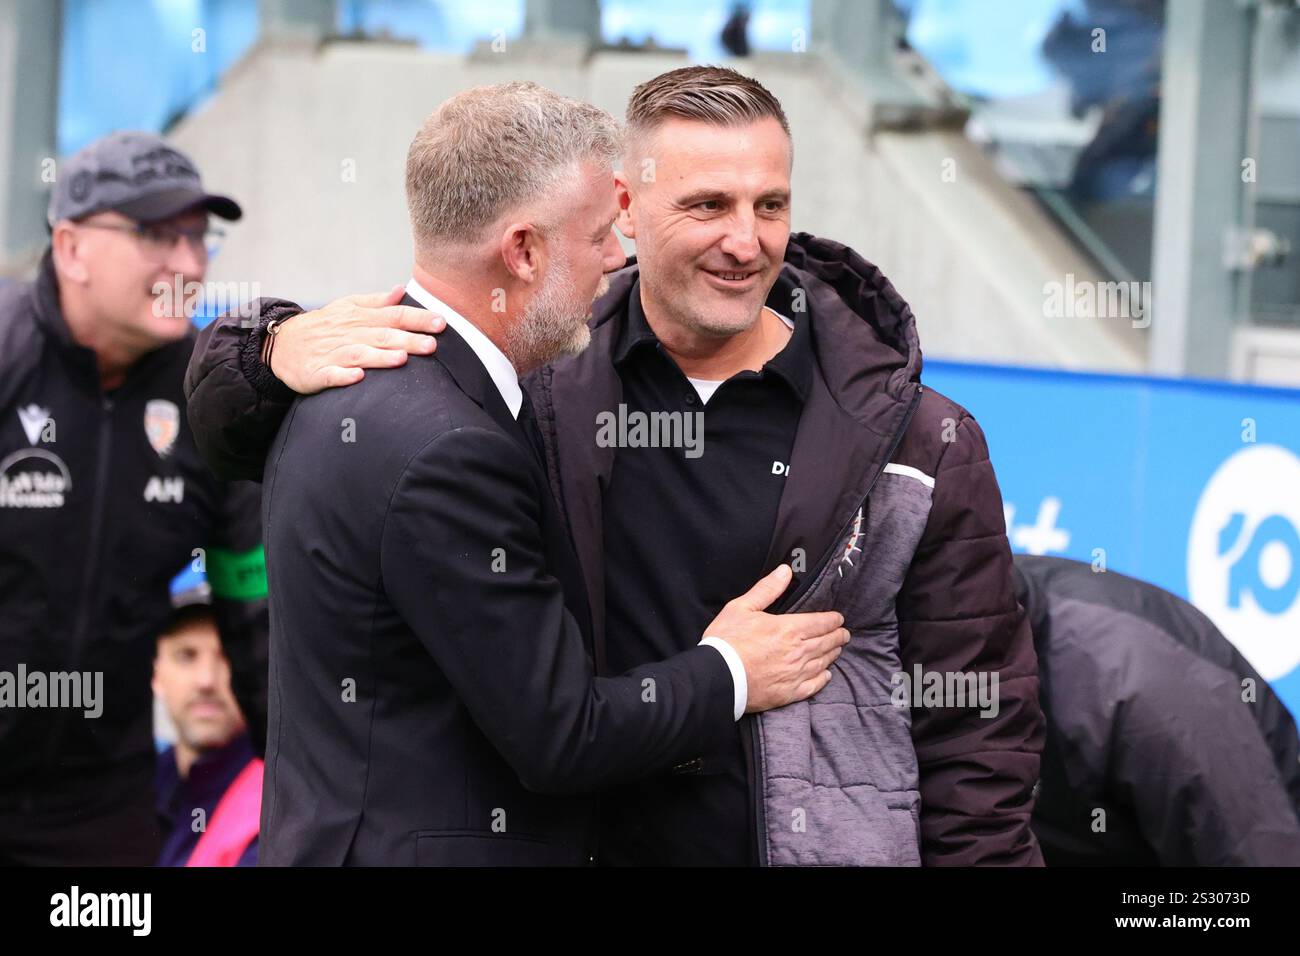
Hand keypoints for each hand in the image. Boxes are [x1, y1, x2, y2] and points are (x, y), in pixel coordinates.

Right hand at [264, 285, 445, 393]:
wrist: (281, 344)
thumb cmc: (322, 326)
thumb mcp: (347, 306)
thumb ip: (376, 301)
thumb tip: (401, 290)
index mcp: (358, 317)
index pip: (393, 316)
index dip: (417, 319)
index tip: (441, 323)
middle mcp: (348, 334)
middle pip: (382, 336)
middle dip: (408, 340)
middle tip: (432, 345)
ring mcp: (332, 354)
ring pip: (359, 354)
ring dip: (380, 357)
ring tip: (402, 359)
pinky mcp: (317, 372)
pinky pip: (331, 375)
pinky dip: (344, 376)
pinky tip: (358, 377)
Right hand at [703, 565, 848, 712]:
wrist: (718, 677)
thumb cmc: (727, 641)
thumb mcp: (742, 608)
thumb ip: (766, 589)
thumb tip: (785, 571)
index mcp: (788, 629)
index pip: (820, 623)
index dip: (832, 620)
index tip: (839, 619)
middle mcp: (797, 652)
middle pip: (826, 642)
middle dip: (837, 636)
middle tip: (844, 634)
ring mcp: (795, 674)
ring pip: (822, 662)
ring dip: (832, 654)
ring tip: (837, 650)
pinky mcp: (789, 693)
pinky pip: (813, 685)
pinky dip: (822, 678)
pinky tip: (826, 675)